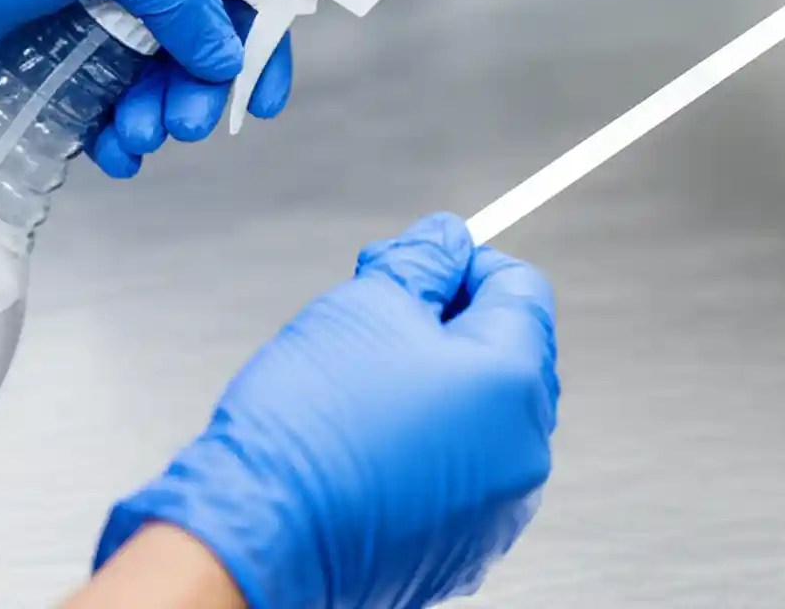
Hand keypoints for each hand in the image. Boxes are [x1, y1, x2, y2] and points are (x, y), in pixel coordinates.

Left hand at [0, 0, 292, 177]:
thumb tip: (221, 44)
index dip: (252, 23)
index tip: (260, 78)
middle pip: (193, 29)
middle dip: (202, 81)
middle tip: (191, 117)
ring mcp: (70, 10)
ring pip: (151, 72)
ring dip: (160, 112)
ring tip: (140, 132)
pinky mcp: (37, 59)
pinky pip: (103, 101)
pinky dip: (117, 133)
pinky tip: (112, 146)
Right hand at [94, 213, 560, 608]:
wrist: (260, 539)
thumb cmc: (307, 430)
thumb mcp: (365, 305)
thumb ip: (421, 261)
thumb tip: (446, 240)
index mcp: (512, 381)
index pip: (522, 289)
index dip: (470, 263)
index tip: (429, 262)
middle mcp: (524, 449)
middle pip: (512, 351)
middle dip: (456, 323)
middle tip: (388, 317)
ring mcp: (501, 505)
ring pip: (488, 415)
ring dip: (443, 386)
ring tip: (370, 387)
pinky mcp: (469, 545)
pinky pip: (466, 472)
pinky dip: (433, 446)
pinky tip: (375, 441)